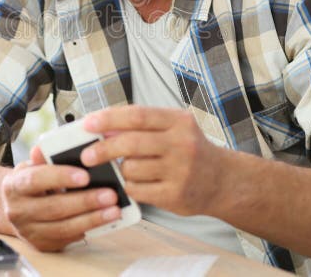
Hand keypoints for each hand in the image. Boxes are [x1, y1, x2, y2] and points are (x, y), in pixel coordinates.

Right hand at [0, 146, 120, 250]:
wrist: (14, 208)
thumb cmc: (29, 183)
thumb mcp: (31, 166)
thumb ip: (42, 157)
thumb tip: (45, 148)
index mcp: (14, 186)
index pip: (36, 180)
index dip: (61, 177)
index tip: (85, 176)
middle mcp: (18, 211)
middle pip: (54, 207)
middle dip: (85, 201)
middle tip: (110, 194)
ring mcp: (29, 231)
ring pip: (63, 227)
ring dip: (92, 219)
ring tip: (114, 210)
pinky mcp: (41, 245)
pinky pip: (68, 239)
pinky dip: (88, 228)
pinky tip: (104, 220)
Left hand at [81, 105, 229, 216]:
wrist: (224, 181)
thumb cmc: (190, 150)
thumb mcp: (173, 128)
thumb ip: (142, 124)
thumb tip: (102, 126)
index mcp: (179, 121)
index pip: (137, 116)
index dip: (108, 119)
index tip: (87, 124)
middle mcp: (182, 144)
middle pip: (131, 143)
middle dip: (103, 149)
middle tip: (86, 156)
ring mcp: (180, 171)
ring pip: (131, 169)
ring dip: (122, 170)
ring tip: (130, 168)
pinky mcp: (175, 195)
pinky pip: (137, 190)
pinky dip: (131, 186)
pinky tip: (139, 183)